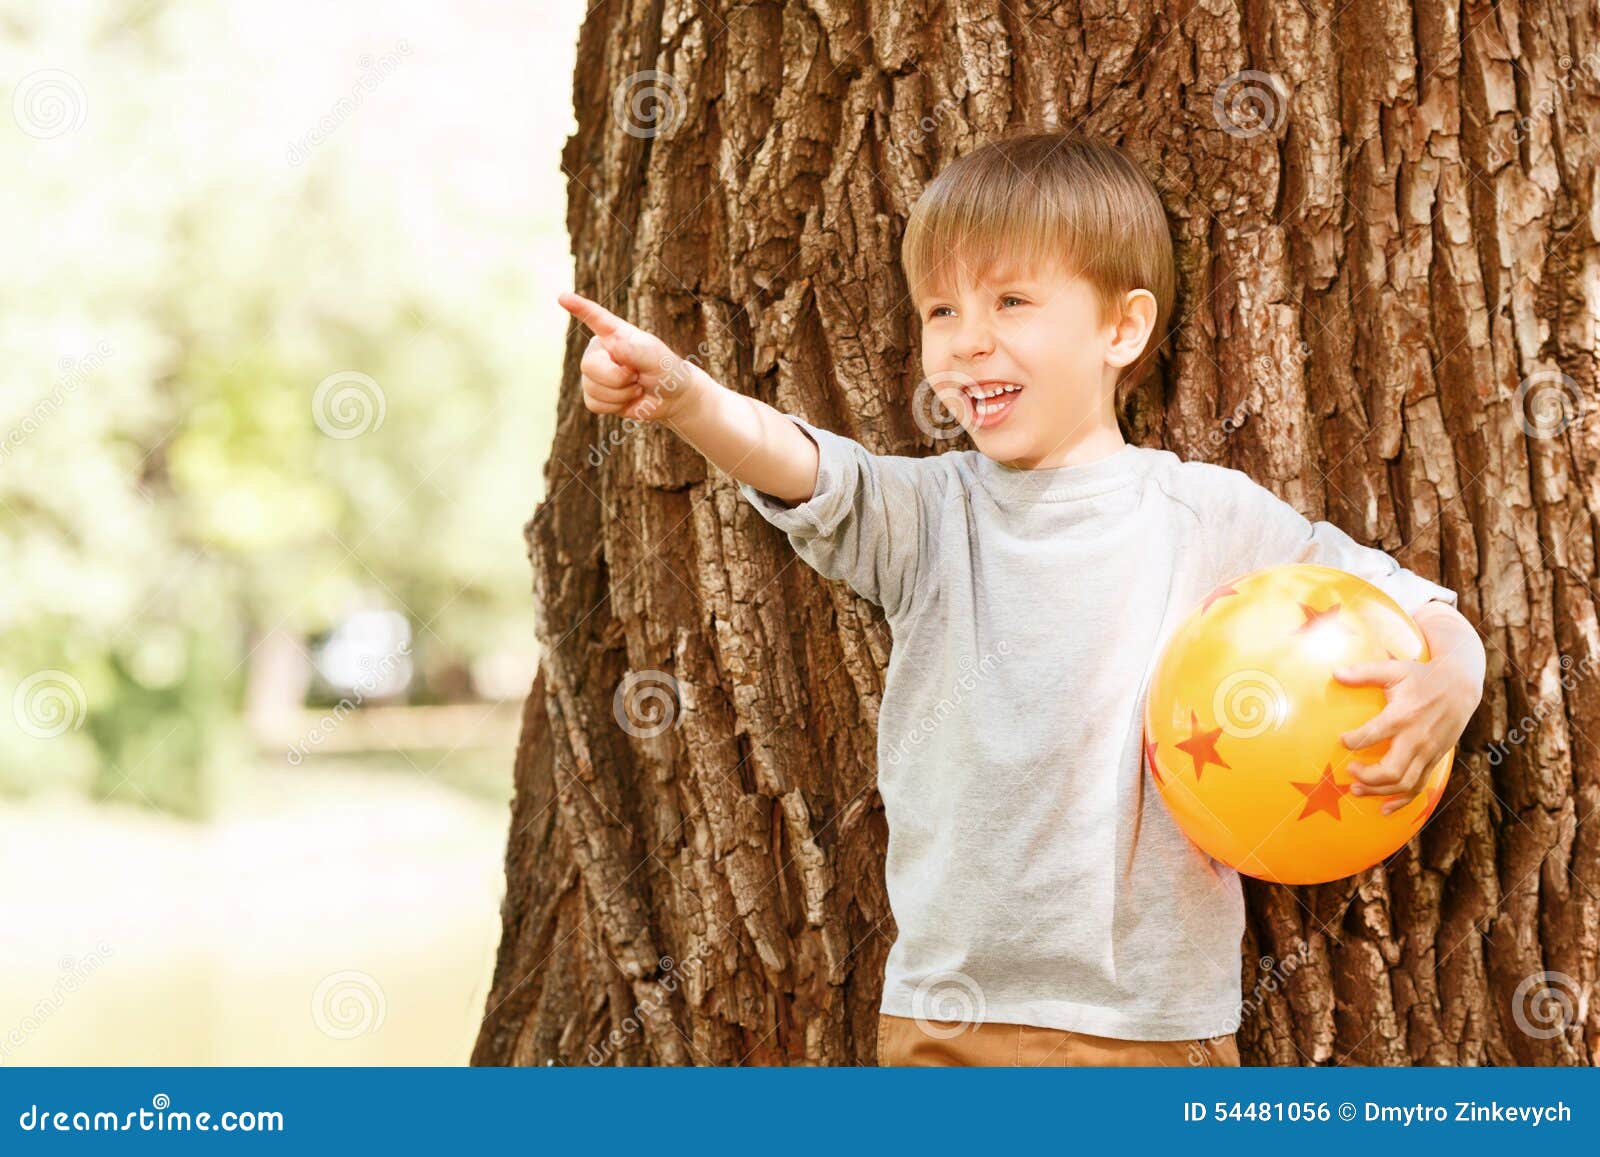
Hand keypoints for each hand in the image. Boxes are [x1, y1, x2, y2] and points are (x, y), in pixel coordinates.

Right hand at [558, 291, 706, 423]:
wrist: (670, 397)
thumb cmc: (664, 369)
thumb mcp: (657, 357)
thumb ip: (637, 350)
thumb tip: (615, 345)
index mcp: (614, 333)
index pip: (594, 317)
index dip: (579, 307)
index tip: (563, 297)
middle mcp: (599, 351)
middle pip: (589, 365)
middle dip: (617, 378)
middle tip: (636, 376)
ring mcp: (594, 373)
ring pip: (592, 388)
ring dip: (621, 394)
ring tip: (635, 386)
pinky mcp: (594, 395)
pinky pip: (594, 404)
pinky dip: (615, 406)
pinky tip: (627, 399)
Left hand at [1333, 655, 1478, 813]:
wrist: (1461, 686)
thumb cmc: (1422, 676)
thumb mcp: (1394, 670)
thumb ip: (1364, 673)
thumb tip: (1335, 673)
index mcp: (1402, 715)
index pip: (1373, 734)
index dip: (1353, 741)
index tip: (1342, 741)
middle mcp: (1416, 738)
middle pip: (1391, 771)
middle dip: (1366, 777)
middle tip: (1349, 772)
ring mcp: (1428, 752)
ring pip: (1404, 784)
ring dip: (1379, 792)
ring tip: (1356, 789)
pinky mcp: (1435, 759)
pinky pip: (1419, 787)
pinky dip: (1402, 801)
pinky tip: (1384, 809)